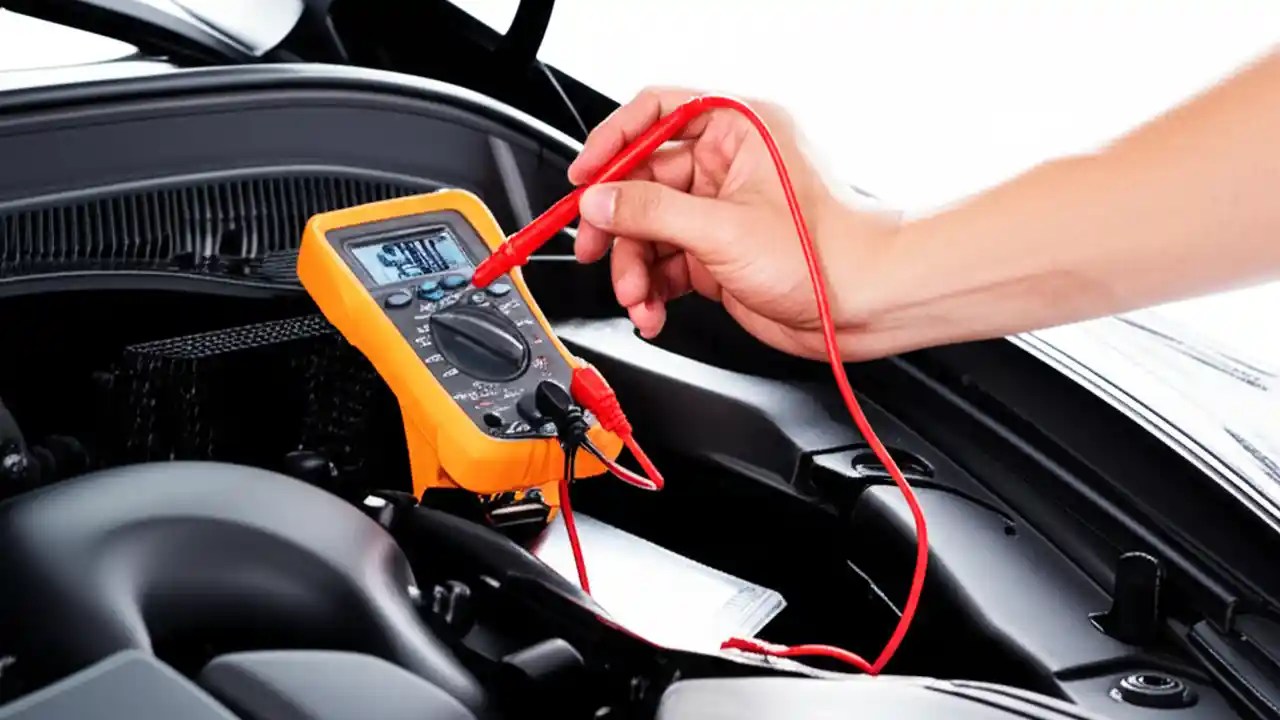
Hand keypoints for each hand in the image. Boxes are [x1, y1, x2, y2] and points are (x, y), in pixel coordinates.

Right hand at [569, 87, 900, 359]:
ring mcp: (718, 213)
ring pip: (649, 230)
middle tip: (594, 249)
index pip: (656, 114)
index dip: (613, 141)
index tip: (586, 176)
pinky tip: (652, 310)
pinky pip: (665, 265)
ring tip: (637, 297)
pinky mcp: (716, 255)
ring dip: (634, 268)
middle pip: (642, 182)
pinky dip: (651, 290)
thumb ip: (651, 212)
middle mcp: (726, 166)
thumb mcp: (723, 229)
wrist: (864, 305)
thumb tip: (600, 201)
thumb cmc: (825, 253)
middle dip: (618, 224)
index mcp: (736, 130)